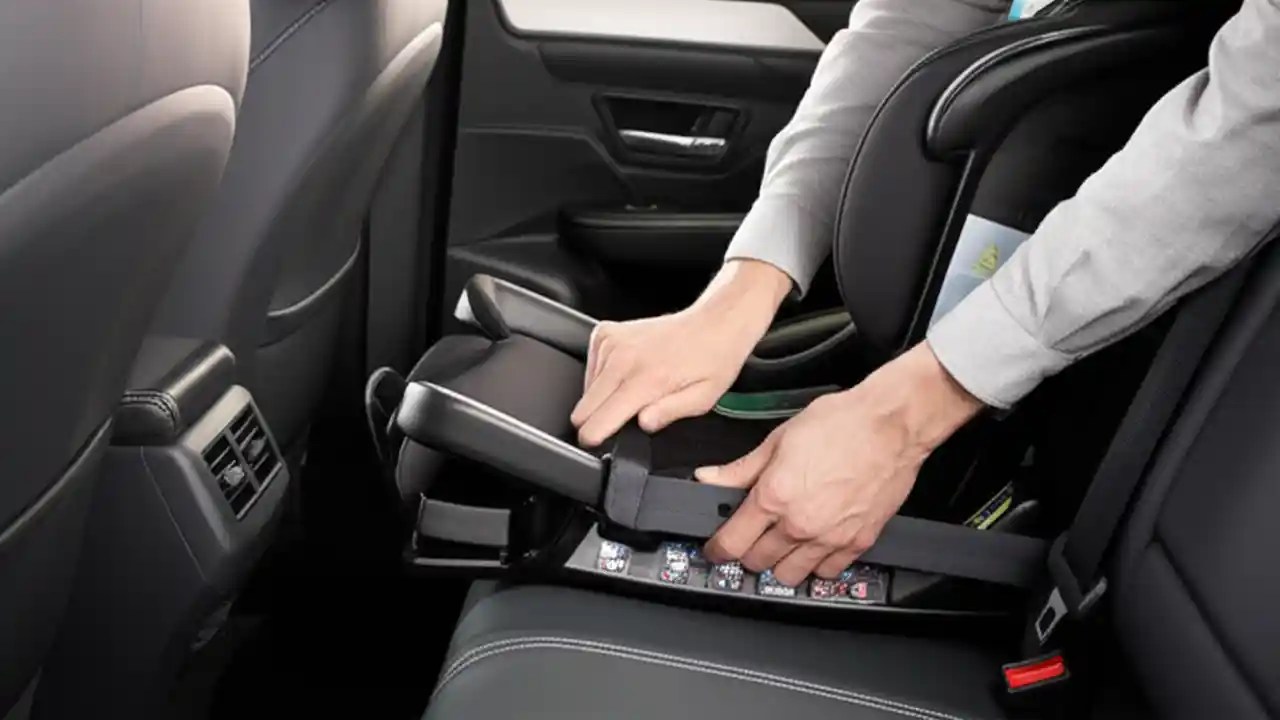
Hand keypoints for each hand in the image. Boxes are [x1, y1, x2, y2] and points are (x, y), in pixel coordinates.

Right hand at [571, 260, 791, 446]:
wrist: (714, 322)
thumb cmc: (713, 360)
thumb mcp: (704, 398)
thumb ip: (670, 412)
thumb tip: (643, 423)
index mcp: (646, 377)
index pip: (598, 419)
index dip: (596, 438)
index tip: (601, 443)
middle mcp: (623, 357)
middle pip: (583, 409)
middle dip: (597, 420)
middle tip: (626, 416)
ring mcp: (611, 342)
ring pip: (585, 391)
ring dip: (602, 397)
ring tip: (634, 388)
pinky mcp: (605, 332)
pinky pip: (588, 369)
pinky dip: (602, 377)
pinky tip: (626, 373)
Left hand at [700, 342, 982, 586]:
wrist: (893, 425)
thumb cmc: (842, 424)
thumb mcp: (779, 438)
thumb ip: (741, 468)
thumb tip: (710, 478)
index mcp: (774, 496)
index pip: (732, 543)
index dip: (717, 549)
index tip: (715, 548)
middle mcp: (800, 523)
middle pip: (757, 562)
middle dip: (746, 553)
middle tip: (749, 539)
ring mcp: (830, 538)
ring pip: (790, 575)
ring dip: (779, 563)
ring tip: (780, 545)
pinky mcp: (858, 542)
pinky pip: (827, 572)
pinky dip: (815, 565)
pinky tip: (812, 548)